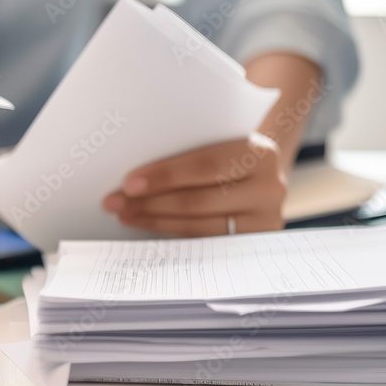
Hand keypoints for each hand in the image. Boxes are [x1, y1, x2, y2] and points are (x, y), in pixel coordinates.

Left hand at [102, 133, 286, 235]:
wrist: (258, 174)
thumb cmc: (225, 154)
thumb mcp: (216, 140)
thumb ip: (186, 148)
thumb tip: (133, 172)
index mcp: (260, 152)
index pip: (205, 165)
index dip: (165, 176)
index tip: (129, 183)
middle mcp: (270, 188)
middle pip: (199, 200)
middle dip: (150, 202)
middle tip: (115, 202)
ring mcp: (265, 221)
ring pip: (199, 226)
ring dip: (154, 221)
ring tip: (125, 214)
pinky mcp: (253, 244)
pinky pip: (205, 244)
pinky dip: (172, 235)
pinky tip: (148, 227)